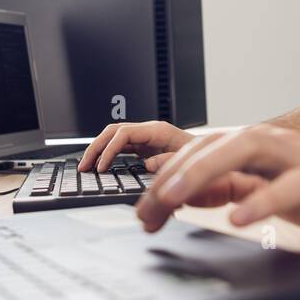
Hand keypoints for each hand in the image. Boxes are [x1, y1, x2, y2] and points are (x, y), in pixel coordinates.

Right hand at [79, 120, 195, 172]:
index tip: (101, 168)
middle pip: (113, 132)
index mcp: (159, 131)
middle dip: (96, 147)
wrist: (216, 160)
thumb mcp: (190, 162)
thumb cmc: (206, 159)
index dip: (109, 149)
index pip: (124, 133)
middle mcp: (150, 132)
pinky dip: (108, 156)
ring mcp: (147, 139)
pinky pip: (121, 148)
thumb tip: (146, 164)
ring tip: (86, 167)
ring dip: (98, 151)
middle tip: (83, 166)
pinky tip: (101, 168)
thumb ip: (169, 161)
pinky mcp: (146, 148)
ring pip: (114, 138)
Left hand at [134, 123, 299, 249]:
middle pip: (218, 143)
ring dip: (208, 170)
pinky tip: (239, 217)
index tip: (143, 211)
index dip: (168, 176)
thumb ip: (232, 186)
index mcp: (261, 148)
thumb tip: (180, 191)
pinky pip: (293, 186)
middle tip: (147, 206)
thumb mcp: (270, 192)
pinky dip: (264, 200)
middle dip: (177, 172)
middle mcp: (278, 144)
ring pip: (249, 149)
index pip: (204, 150)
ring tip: (177, 198)